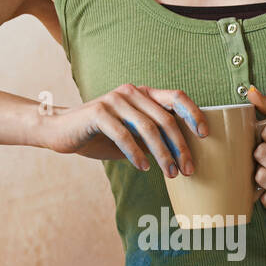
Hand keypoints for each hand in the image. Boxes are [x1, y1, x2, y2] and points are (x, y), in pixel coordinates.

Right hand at [37, 84, 207, 173]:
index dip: (193, 114)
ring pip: (147, 128)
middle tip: (188, 169)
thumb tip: (183, 154)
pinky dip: (136, 153)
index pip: (176, 97)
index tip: (205, 135)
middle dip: (180, 147)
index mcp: (142, 93)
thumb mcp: (131, 134)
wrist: (60, 131)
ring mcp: (114, 100)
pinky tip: (142, 167)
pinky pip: (123, 135)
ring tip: (169, 173)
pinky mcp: (98, 112)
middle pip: (165, 119)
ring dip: (162, 154)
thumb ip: (152, 137)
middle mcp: (130, 92)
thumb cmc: (99, 135)